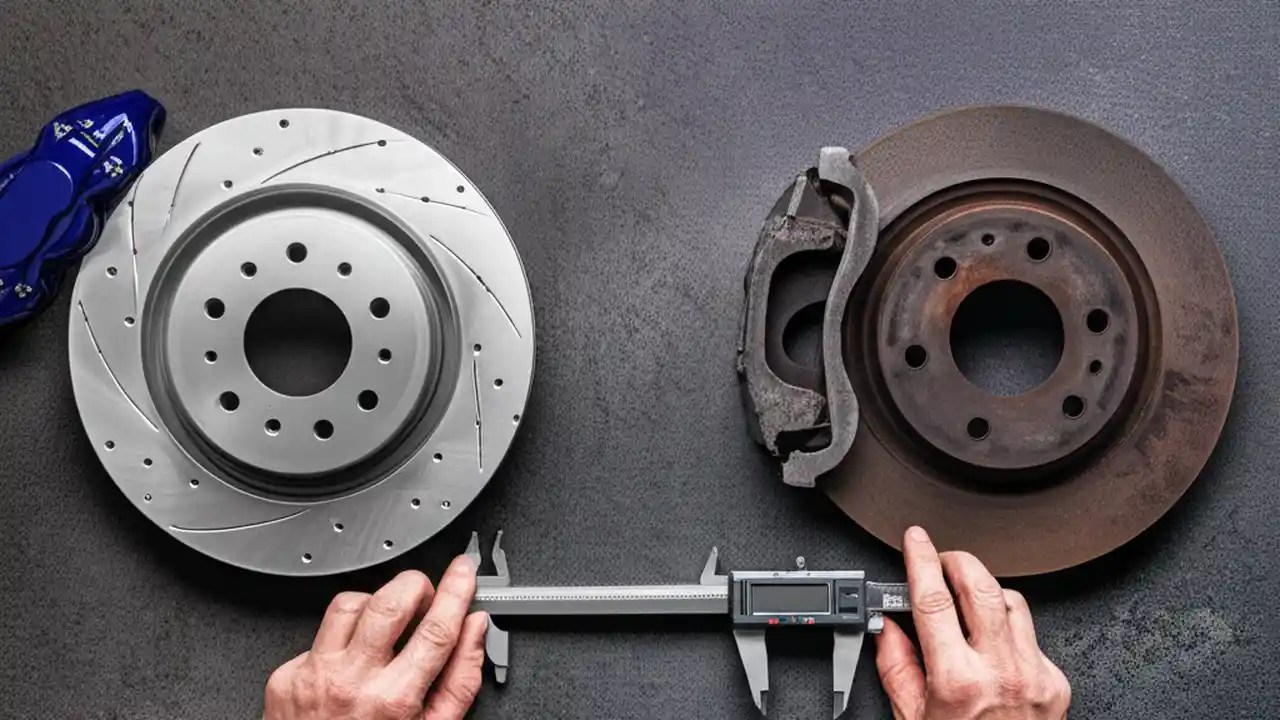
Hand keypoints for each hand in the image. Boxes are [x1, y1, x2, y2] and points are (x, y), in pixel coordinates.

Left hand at [264, 556, 487, 719]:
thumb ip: (460, 680)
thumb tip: (474, 632)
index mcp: (394, 701)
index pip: (436, 628)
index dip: (456, 590)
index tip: (463, 572)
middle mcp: (352, 684)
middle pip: (391, 602)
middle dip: (416, 585)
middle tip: (425, 594)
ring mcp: (315, 676)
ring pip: (350, 604)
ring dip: (376, 604)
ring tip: (387, 625)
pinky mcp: (287, 677)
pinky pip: (320, 633)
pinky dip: (342, 637)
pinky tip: (351, 659)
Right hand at [875, 527, 1070, 718]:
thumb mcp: (912, 719)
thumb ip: (896, 667)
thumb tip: (888, 628)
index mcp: (958, 682)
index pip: (934, 599)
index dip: (921, 559)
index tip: (915, 539)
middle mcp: (1001, 673)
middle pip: (981, 586)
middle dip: (957, 560)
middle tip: (940, 556)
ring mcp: (1034, 677)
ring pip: (1012, 602)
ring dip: (984, 590)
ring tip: (963, 599)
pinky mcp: (1055, 684)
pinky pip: (1031, 634)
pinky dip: (1008, 626)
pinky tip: (991, 638)